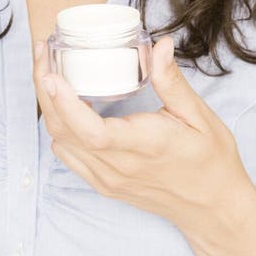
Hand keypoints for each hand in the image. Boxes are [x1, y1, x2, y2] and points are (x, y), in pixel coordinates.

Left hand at [33, 36, 252, 230]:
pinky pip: (69, 155)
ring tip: (49, 71)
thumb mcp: (199, 116)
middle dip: (45, 90)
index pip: (92, 131)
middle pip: (65, 131)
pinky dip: (59, 127)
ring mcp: (108, 179)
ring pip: (61, 142)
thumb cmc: (210, 160)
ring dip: (49, 107)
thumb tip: (159, 46)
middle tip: (43, 54)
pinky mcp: (104, 184)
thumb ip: (173, 82)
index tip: (51, 74)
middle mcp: (119, 166)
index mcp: (144, 146)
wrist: (212, 209)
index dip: (65, 103)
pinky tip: (65, 103)